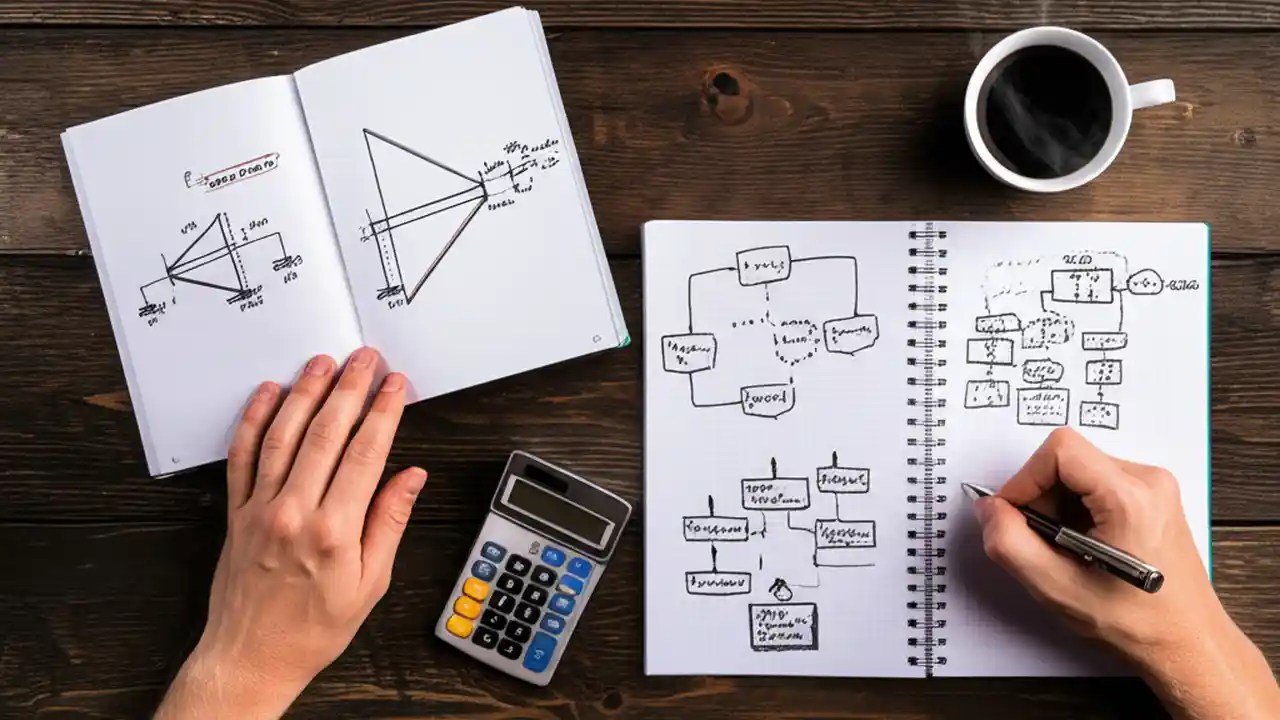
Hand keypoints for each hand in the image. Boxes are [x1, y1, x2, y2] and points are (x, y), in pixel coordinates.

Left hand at [156, 348, 425, 718]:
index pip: (366, 454)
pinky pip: (243, 456)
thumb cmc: (313, 628)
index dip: (384, 412)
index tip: (395, 386)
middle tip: (364, 358)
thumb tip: (411, 478)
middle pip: (326, 434)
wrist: (252, 657)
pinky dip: (253, 420)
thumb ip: (389, 523)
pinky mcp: (236, 512)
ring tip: (322, 363)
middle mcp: (295, 513)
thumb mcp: (371, 584)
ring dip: (304, 392)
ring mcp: (261, 509)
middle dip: (349, 389)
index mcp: (335, 531)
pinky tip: (267, 393)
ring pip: (283, 435)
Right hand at [976, 427, 1278, 719]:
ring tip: (1068, 549)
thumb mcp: (1057, 588)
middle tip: (1044, 542)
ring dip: (1058, 506)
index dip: (1025, 479)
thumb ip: (1009, 543)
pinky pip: (1096, 483)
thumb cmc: (1138, 622)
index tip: (1015, 513)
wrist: (1187, 642)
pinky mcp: (1151, 496)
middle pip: (1067, 460)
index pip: (1060, 450)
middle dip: (1042, 498)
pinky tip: (1084, 546)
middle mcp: (1149, 482)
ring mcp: (1154, 487)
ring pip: (1079, 471)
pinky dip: (1076, 510)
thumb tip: (989, 509)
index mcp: (1131, 498)